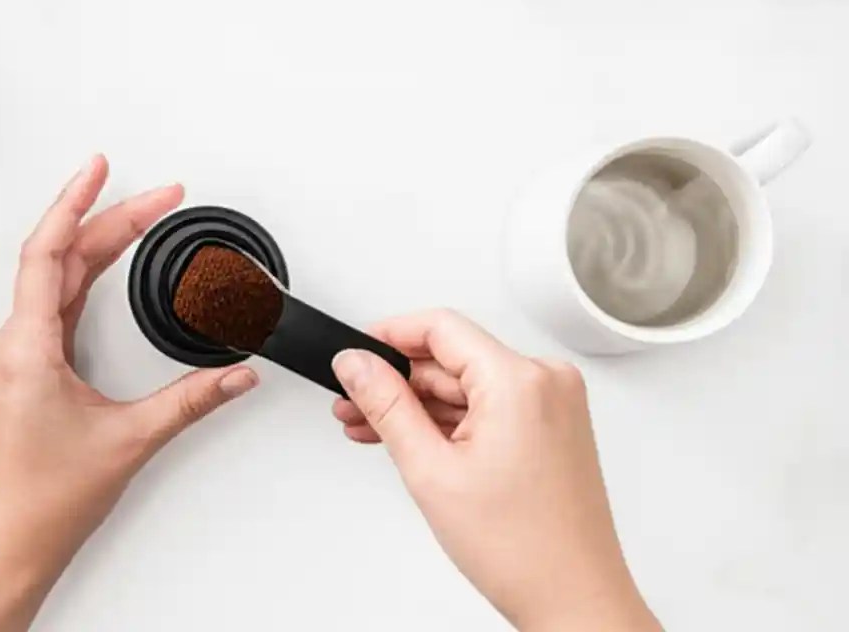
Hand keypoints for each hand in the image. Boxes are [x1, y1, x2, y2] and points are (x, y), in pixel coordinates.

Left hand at [0, 156, 258, 631]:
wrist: (12, 542)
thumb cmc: (47, 498)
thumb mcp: (132, 440)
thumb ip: (191, 400)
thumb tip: (236, 374)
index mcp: (28, 348)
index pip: (49, 252)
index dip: (76, 202)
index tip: (99, 168)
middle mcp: (15, 344)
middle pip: (59, 258)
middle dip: (110, 219)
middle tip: (157, 195)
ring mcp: (18, 355)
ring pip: (54, 278)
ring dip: (94, 242)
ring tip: (136, 215)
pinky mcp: (26, 369)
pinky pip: (52, 303)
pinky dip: (82, 273)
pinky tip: (103, 264)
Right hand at [330, 310, 659, 631]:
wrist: (573, 598)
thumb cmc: (522, 549)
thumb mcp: (430, 470)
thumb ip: (386, 405)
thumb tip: (357, 363)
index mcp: (520, 381)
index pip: (440, 327)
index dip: (389, 334)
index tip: (356, 351)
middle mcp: (545, 382)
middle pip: (452, 357)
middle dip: (398, 381)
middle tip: (353, 404)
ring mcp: (553, 404)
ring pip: (467, 384)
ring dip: (419, 404)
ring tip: (372, 429)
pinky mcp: (552, 426)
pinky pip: (489, 405)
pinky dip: (450, 421)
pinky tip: (413, 440)